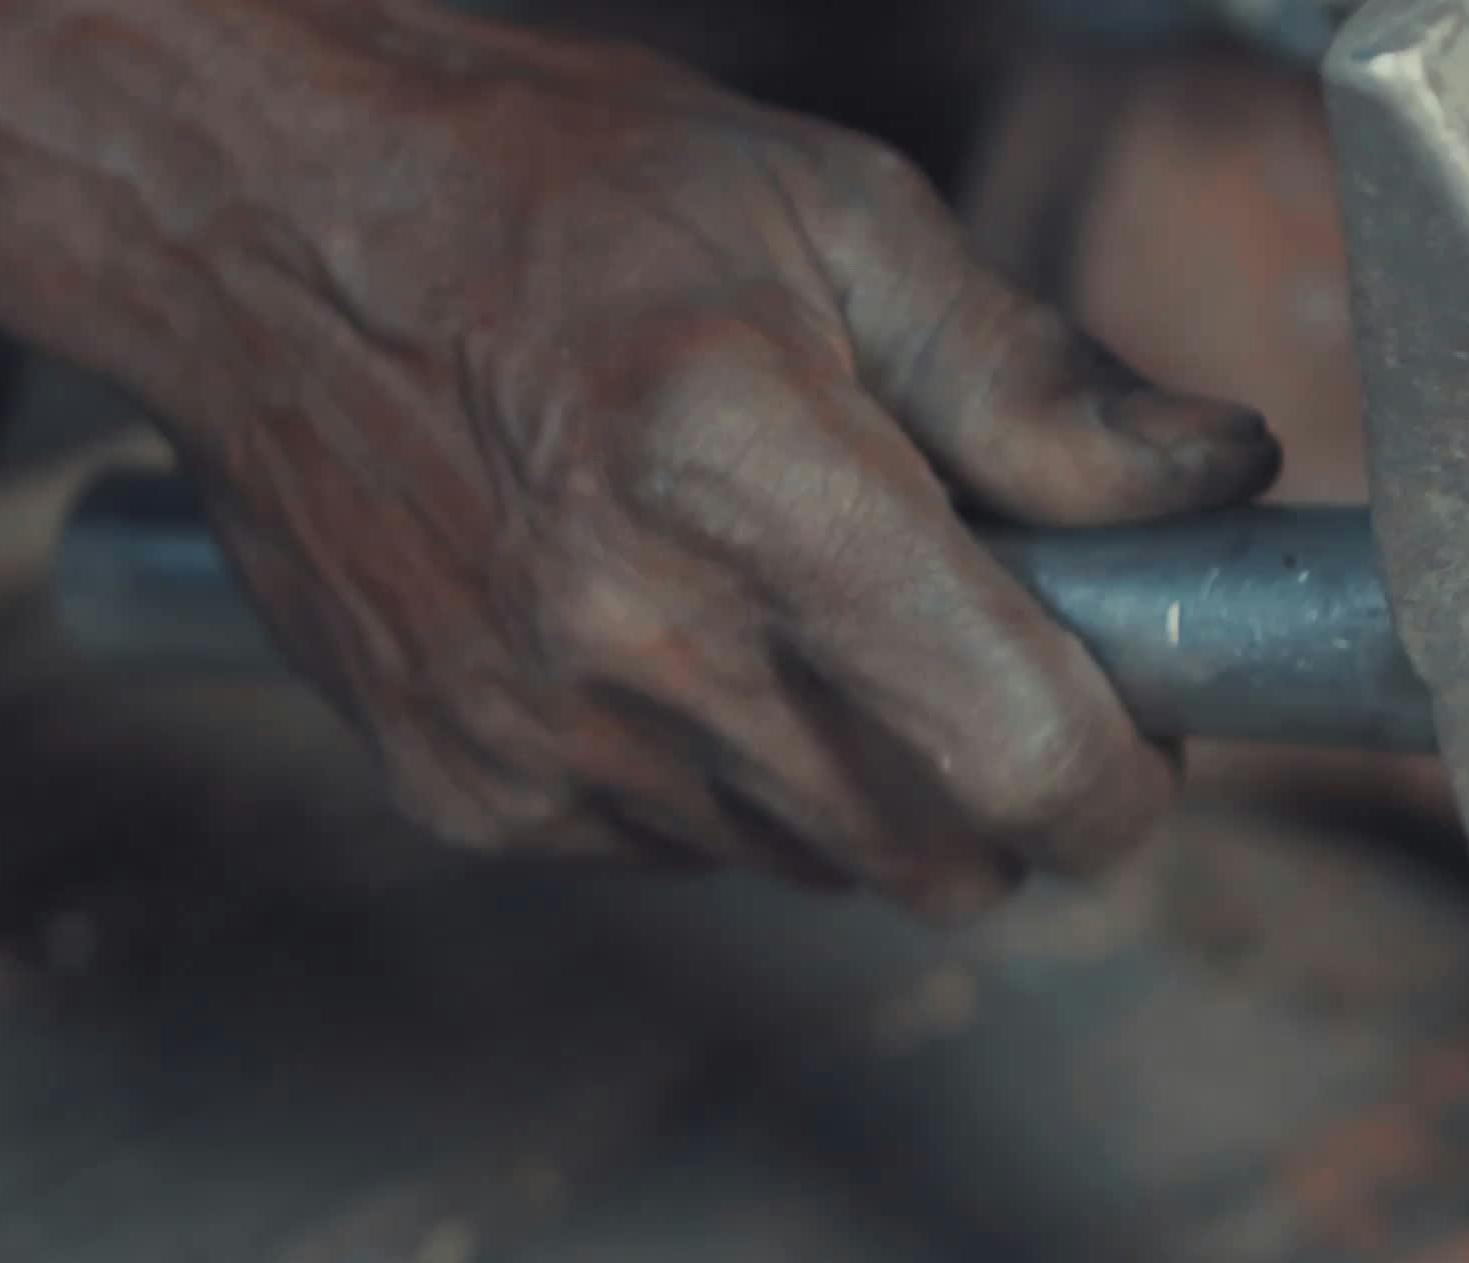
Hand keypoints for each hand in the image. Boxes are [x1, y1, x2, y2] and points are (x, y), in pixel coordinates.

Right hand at [152, 37, 1280, 915]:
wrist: (252, 226)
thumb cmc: (557, 193)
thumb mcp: (834, 216)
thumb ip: (1035, 381)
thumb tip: (1216, 478)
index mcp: (742, 468)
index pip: (1014, 751)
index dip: (1120, 783)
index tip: (1143, 742)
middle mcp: (634, 632)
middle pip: (937, 851)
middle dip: (1004, 781)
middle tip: (987, 648)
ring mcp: (537, 732)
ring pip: (816, 863)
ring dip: (860, 775)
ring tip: (794, 601)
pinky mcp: (466, 788)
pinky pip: (682, 852)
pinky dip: (721, 775)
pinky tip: (669, 629)